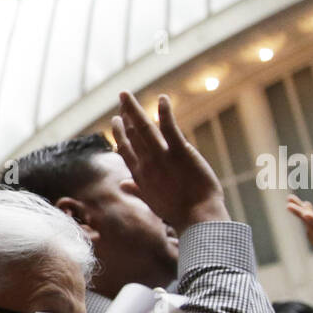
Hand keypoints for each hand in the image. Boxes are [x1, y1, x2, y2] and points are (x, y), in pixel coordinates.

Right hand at [111, 92, 227, 231]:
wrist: (197, 218)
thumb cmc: (177, 212)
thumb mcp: (152, 201)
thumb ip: (136, 189)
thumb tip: (123, 184)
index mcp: (140, 176)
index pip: (125, 150)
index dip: (119, 133)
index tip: (115, 120)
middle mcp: (147, 164)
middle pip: (132, 135)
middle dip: (125, 115)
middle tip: (123, 99)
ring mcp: (162, 157)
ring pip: (143, 129)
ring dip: (134, 110)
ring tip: (127, 95)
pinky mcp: (180, 152)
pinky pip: (169, 128)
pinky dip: (164, 112)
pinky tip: (162, 99)